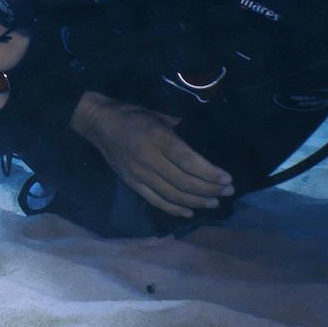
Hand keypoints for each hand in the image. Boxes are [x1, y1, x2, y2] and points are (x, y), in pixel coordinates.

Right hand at [72, 93, 233, 217]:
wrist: (99, 123)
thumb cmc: (134, 115)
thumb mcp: (159, 115)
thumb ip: (181, 129)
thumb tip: (206, 141)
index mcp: (157, 137)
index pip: (187, 161)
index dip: (209, 173)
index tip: (227, 179)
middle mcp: (148, 158)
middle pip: (183, 181)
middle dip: (209, 189)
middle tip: (228, 192)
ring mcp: (138, 173)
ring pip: (172, 194)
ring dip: (196, 201)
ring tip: (214, 202)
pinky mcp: (131, 182)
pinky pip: (155, 200)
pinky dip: (174, 209)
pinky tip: (190, 211)